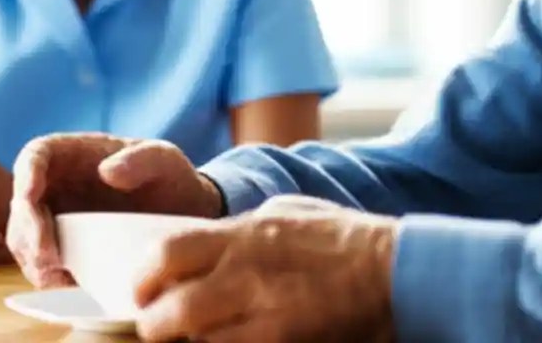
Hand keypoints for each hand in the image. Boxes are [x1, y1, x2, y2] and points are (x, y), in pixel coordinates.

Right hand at [7, 133, 223, 287]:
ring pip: (24, 239)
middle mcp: (56, 185)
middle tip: (49, 259)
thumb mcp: (166, 161)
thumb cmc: (171, 178)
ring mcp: (56, 218)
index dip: (25, 176)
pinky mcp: (63, 249)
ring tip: (58, 277)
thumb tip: (107, 172)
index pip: (35, 155)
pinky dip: (47, 276)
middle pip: (21, 205)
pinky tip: (68, 284)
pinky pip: (41, 263)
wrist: (184, 216)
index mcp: (73, 153)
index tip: (29, 197)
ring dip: (34, 259)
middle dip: (28, 232)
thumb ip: (142, 159)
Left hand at [132, 196, 397, 342]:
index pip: (167, 253)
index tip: (142, 292)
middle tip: (157, 328)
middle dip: (155, 324)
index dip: (143, 278)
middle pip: (170, 308)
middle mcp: (245, 272)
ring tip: (189, 342)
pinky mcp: (279, 342)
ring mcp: (262, 313)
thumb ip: (247, 226)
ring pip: (195, 340)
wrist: (398, 274)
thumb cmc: (348, 241)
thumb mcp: (291, 212)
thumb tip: (213, 238)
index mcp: (244, 233)